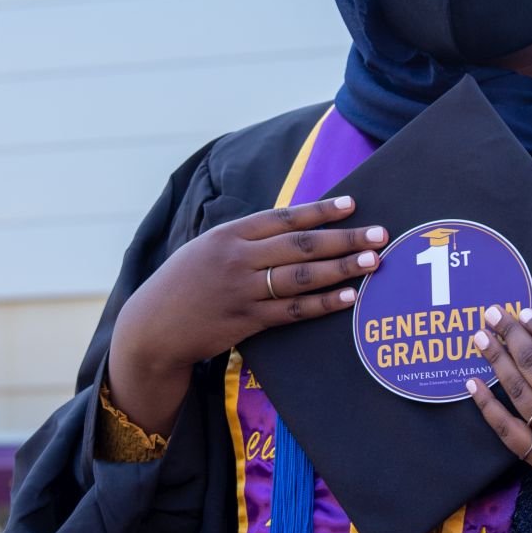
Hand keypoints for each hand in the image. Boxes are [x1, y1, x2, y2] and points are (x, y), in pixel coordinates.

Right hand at [108, 197, 387, 430]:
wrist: (152, 327)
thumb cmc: (184, 284)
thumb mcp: (208, 249)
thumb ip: (246, 239)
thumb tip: (293, 227)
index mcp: (228, 234)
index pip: (282, 218)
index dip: (319, 211)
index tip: (351, 204)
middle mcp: (236, 259)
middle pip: (299, 245)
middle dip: (343, 238)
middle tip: (379, 234)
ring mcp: (242, 291)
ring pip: (300, 277)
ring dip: (341, 269)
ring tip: (372, 262)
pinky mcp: (245, 322)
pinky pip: (292, 311)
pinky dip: (322, 303)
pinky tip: (347, 298)